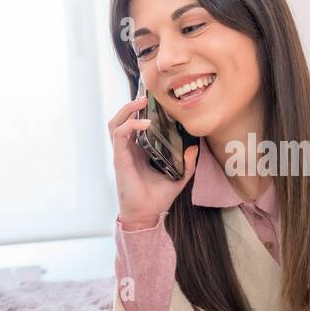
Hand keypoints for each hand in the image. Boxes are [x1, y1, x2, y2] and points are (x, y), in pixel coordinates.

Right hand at [109, 96, 198, 229]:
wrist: (147, 215)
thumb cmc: (159, 197)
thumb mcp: (179, 177)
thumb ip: (188, 163)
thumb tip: (194, 146)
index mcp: (140, 150)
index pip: (136, 123)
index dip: (142, 110)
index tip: (155, 99)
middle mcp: (130, 148)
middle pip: (123, 118)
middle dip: (132, 104)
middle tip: (147, 95)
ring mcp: (123, 152)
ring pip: (116, 122)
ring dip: (127, 109)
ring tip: (141, 102)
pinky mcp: (119, 158)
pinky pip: (119, 135)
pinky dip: (130, 125)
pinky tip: (144, 124)